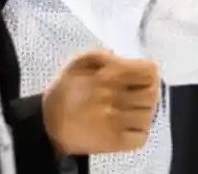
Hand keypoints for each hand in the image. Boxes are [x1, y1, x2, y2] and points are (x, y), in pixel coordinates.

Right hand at [42, 50, 160, 154]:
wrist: (45, 126)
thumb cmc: (64, 92)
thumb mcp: (76, 64)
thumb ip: (98, 54)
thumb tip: (117, 55)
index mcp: (108, 76)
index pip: (149, 72)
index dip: (148, 73)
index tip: (141, 77)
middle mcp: (114, 98)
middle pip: (152, 94)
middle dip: (147, 93)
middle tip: (137, 95)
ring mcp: (115, 122)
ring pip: (148, 115)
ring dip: (143, 113)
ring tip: (131, 111)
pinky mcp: (113, 142)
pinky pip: (140, 137)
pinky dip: (138, 132)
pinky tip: (128, 127)